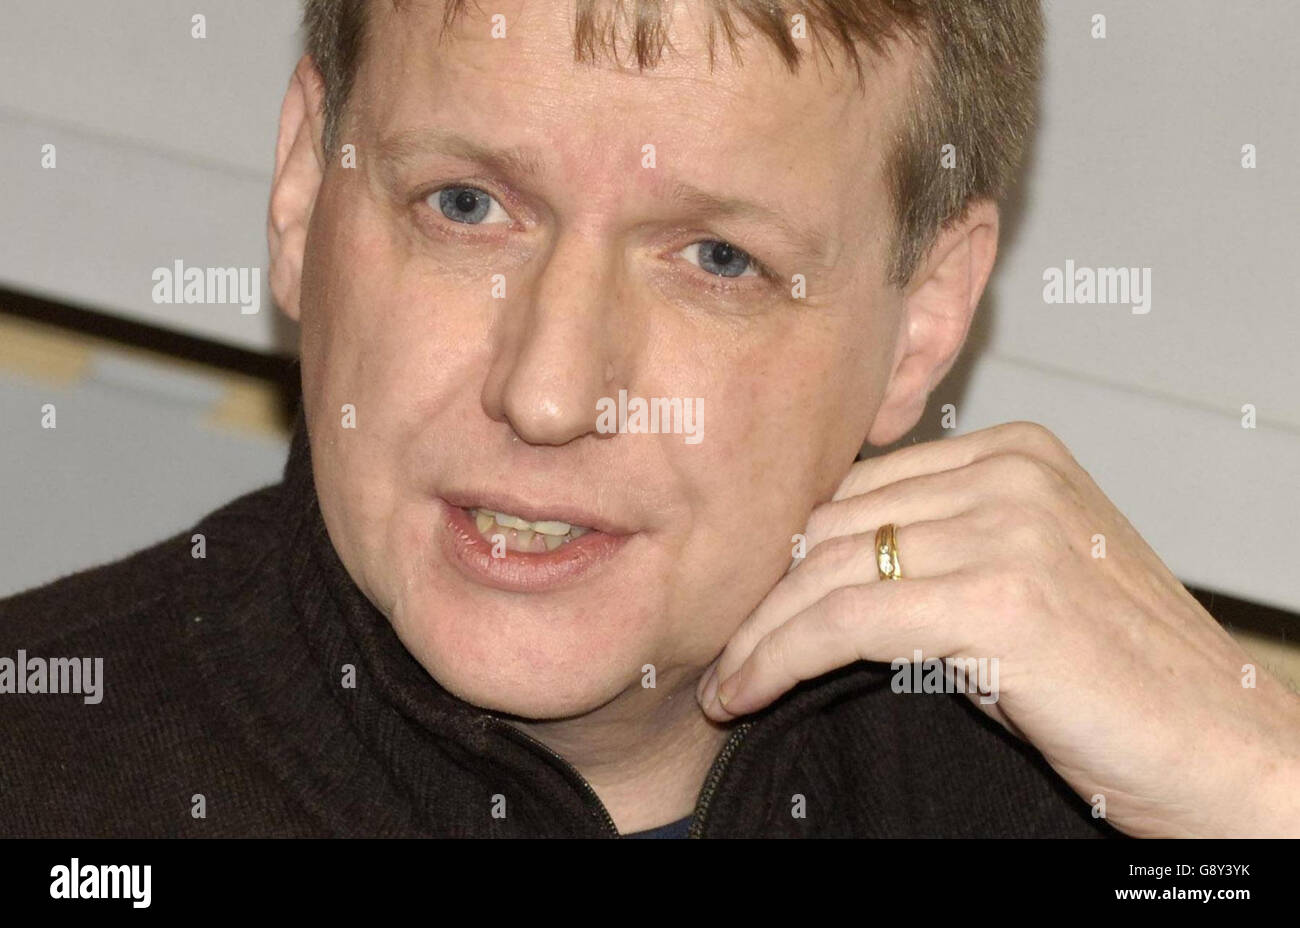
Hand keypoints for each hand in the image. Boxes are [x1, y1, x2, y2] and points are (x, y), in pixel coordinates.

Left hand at [697, 421, 1299, 835]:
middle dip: (764, 591)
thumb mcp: (1019, 579)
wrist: (1220, 745)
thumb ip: (935, 546)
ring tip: (725, 680)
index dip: (788, 550)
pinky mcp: (999, 597)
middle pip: (832, 523)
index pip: (857, 489)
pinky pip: (844, 620)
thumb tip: (814, 562)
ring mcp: (1008, 527)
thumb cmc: (1119, 676)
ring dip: (759, 634)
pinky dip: (780, 658)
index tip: (745, 599)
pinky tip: (748, 691)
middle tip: (719, 644)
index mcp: (1015, 452)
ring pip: (827, 571)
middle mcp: (1009, 473)